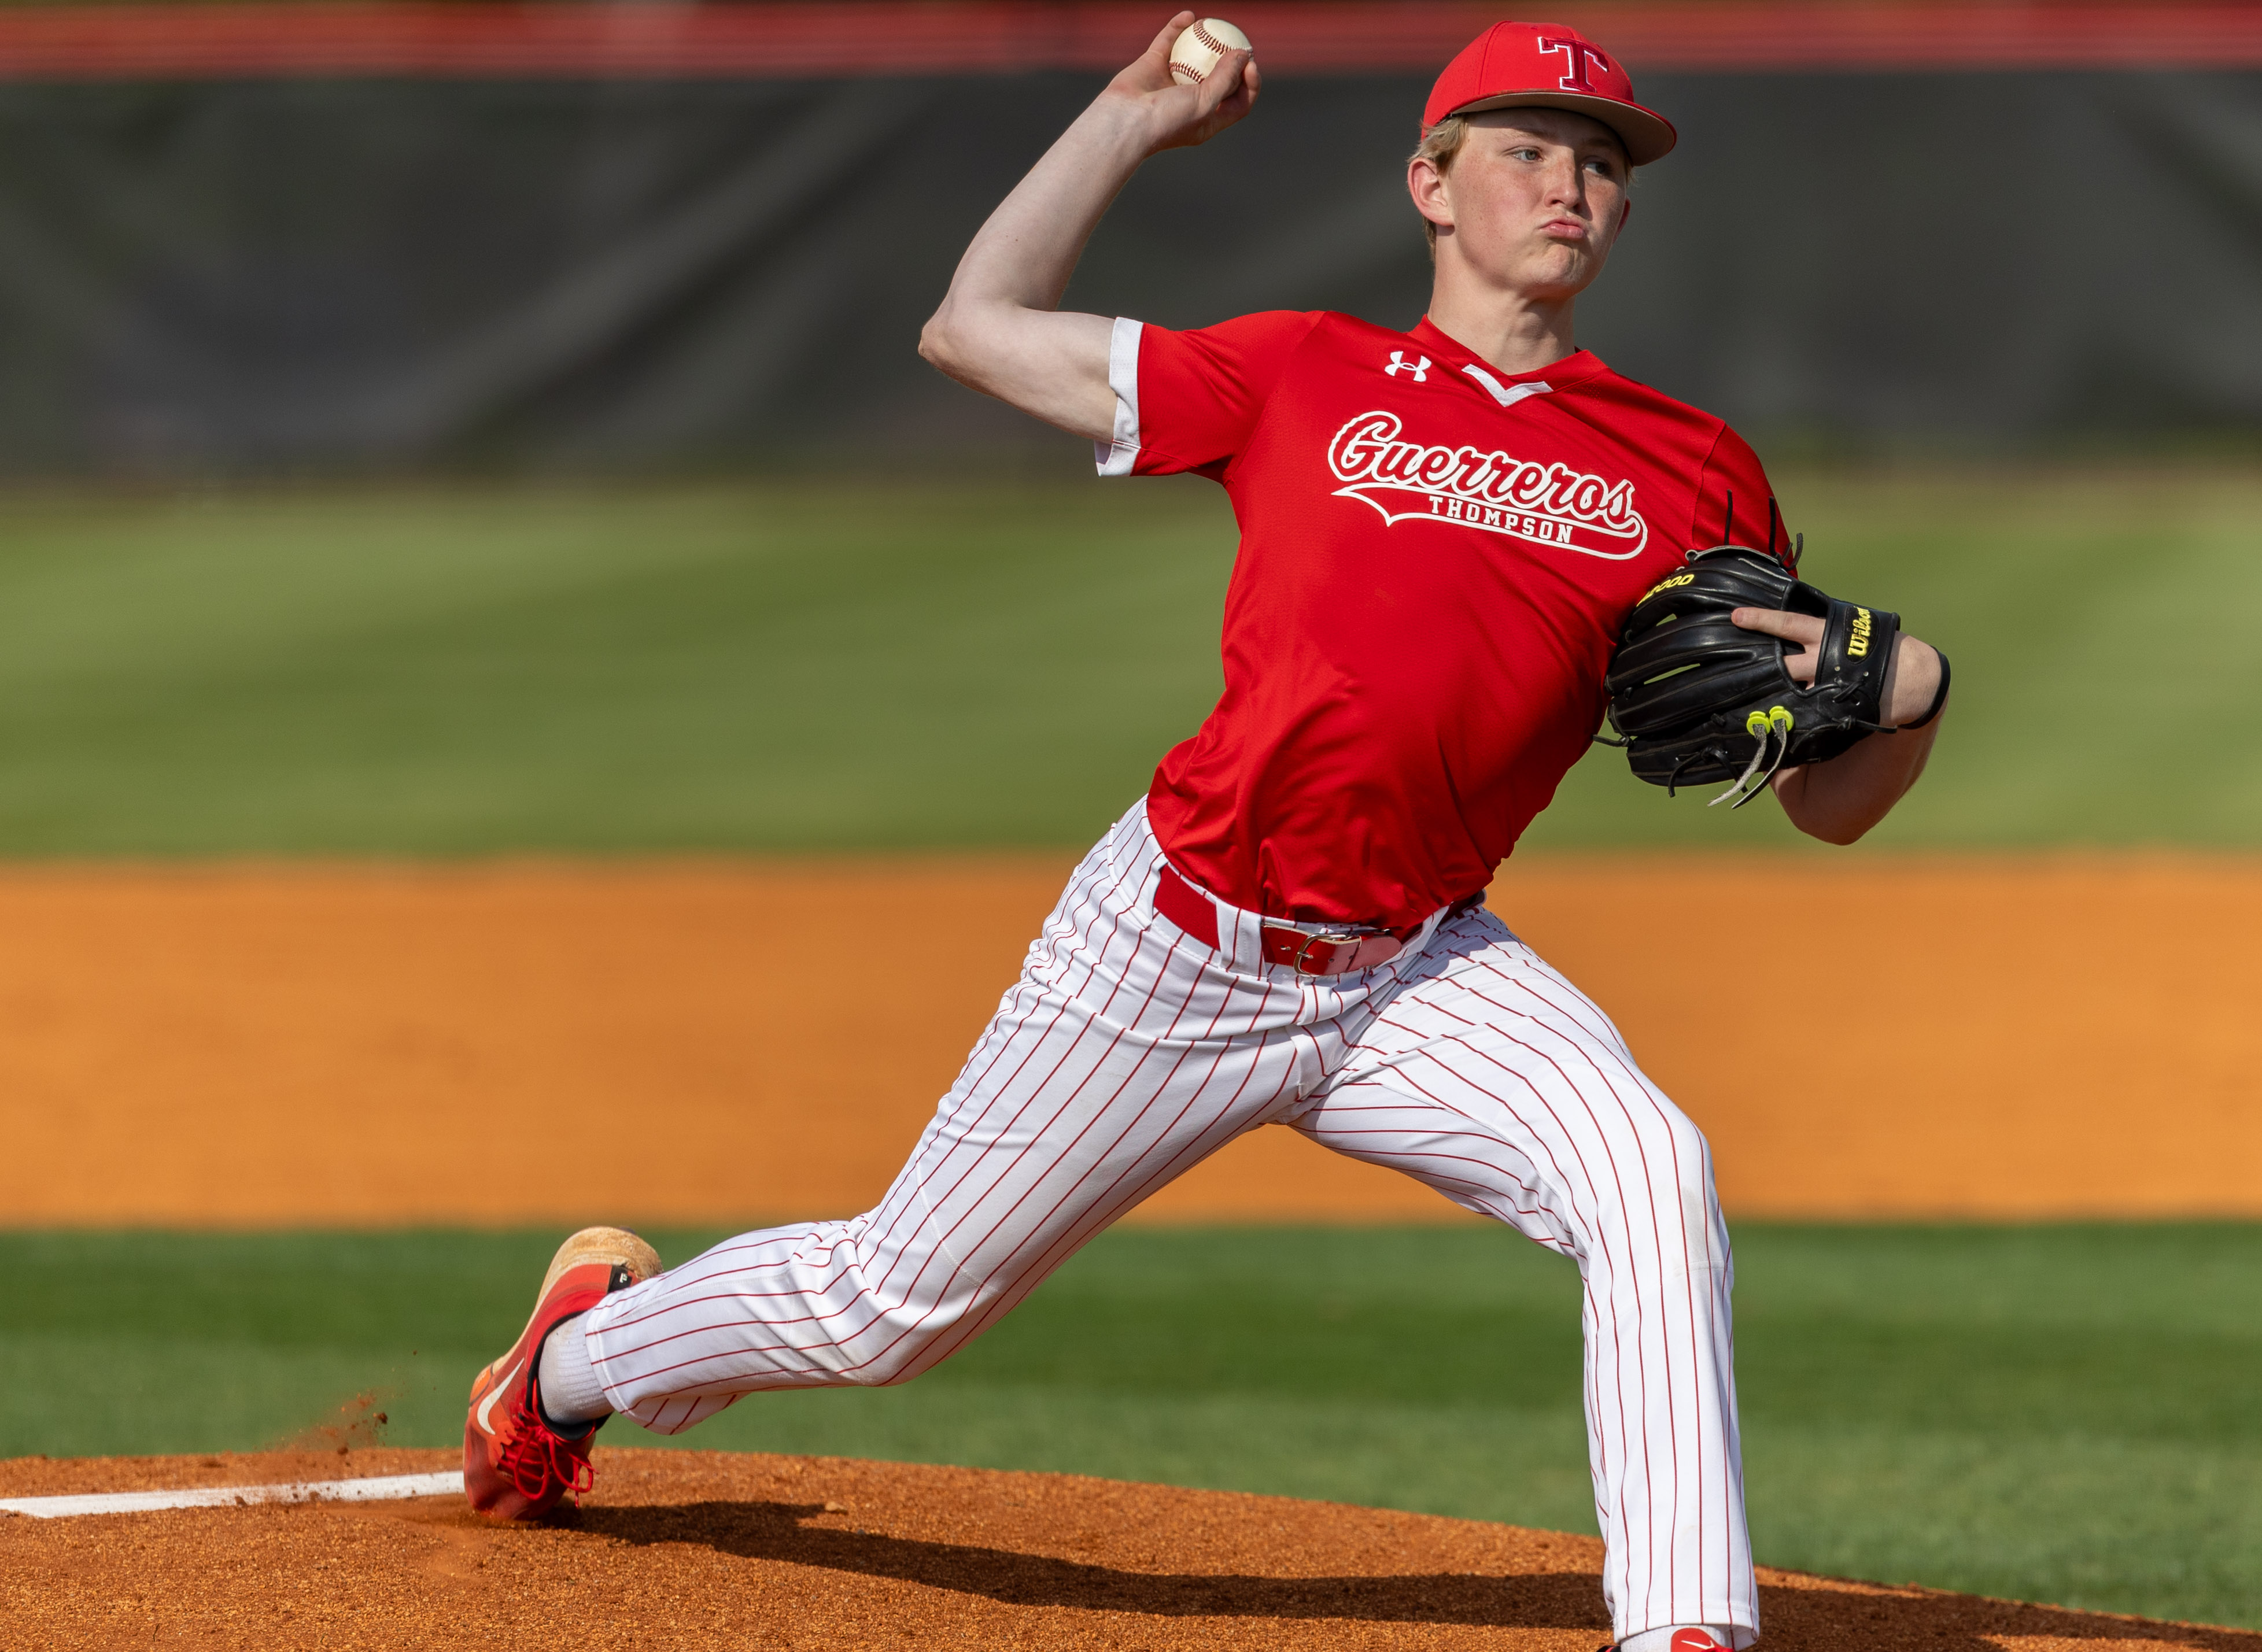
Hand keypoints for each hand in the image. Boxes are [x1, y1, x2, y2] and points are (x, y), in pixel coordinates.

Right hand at [1101, 12, 1260, 152]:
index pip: (1238, 102)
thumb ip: (1226, 79)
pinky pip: (1168, 42)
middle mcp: (1191, 102)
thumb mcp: (1205, 103)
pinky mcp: (1152, 66)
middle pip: (1220, 78)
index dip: (1250, 83)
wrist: (1124, 121)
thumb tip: (1244, 55)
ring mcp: (1171, 83)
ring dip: (1206, 41)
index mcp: (1208, 120)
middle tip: (1237, 40)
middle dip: (1232, 59)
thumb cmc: (1167, 120)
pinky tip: (1188, 16)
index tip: (1250, 63)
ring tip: (1216, 26)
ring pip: (1194, 57)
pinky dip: (1177, 28)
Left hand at [1730, 608, 1944, 727]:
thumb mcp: (1854, 628)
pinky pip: (1807, 712)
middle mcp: (1824, 658)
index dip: (1761, 620)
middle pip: (1782, 662)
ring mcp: (1827, 685)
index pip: (1789, 623)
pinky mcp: (1834, 708)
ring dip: (1770, 694)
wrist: (1916, 677)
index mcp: (1828, 634)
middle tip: (1724, 665)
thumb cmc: (1884, 646)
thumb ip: (1826, 629)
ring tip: (1742, 700)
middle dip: (1756, 664)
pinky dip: (1793, 716)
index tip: (1735, 616)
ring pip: (1790, 690)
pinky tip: (1774, 723)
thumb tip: (1799, 625)